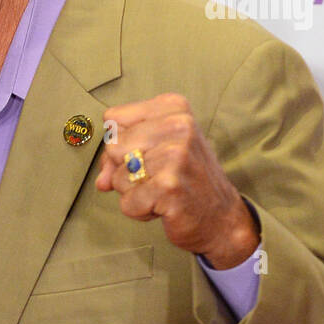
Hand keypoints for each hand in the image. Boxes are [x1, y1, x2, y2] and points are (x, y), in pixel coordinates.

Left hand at [96, 94, 258, 268]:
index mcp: (174, 108)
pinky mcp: (169, 185)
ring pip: (118, 177)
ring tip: (161, 190)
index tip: (143, 153)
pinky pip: (127, 202)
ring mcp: (175, 155)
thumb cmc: (186, 179)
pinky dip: (140, 211)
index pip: (113, 118)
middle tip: (155, 176)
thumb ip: (120, 155)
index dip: (119, 143)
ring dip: (134, 192)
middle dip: (124, 169)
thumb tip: (101, 180)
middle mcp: (178, 125)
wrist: (222, 216)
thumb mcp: (157, 151)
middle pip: (112, 146)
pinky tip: (163, 205)